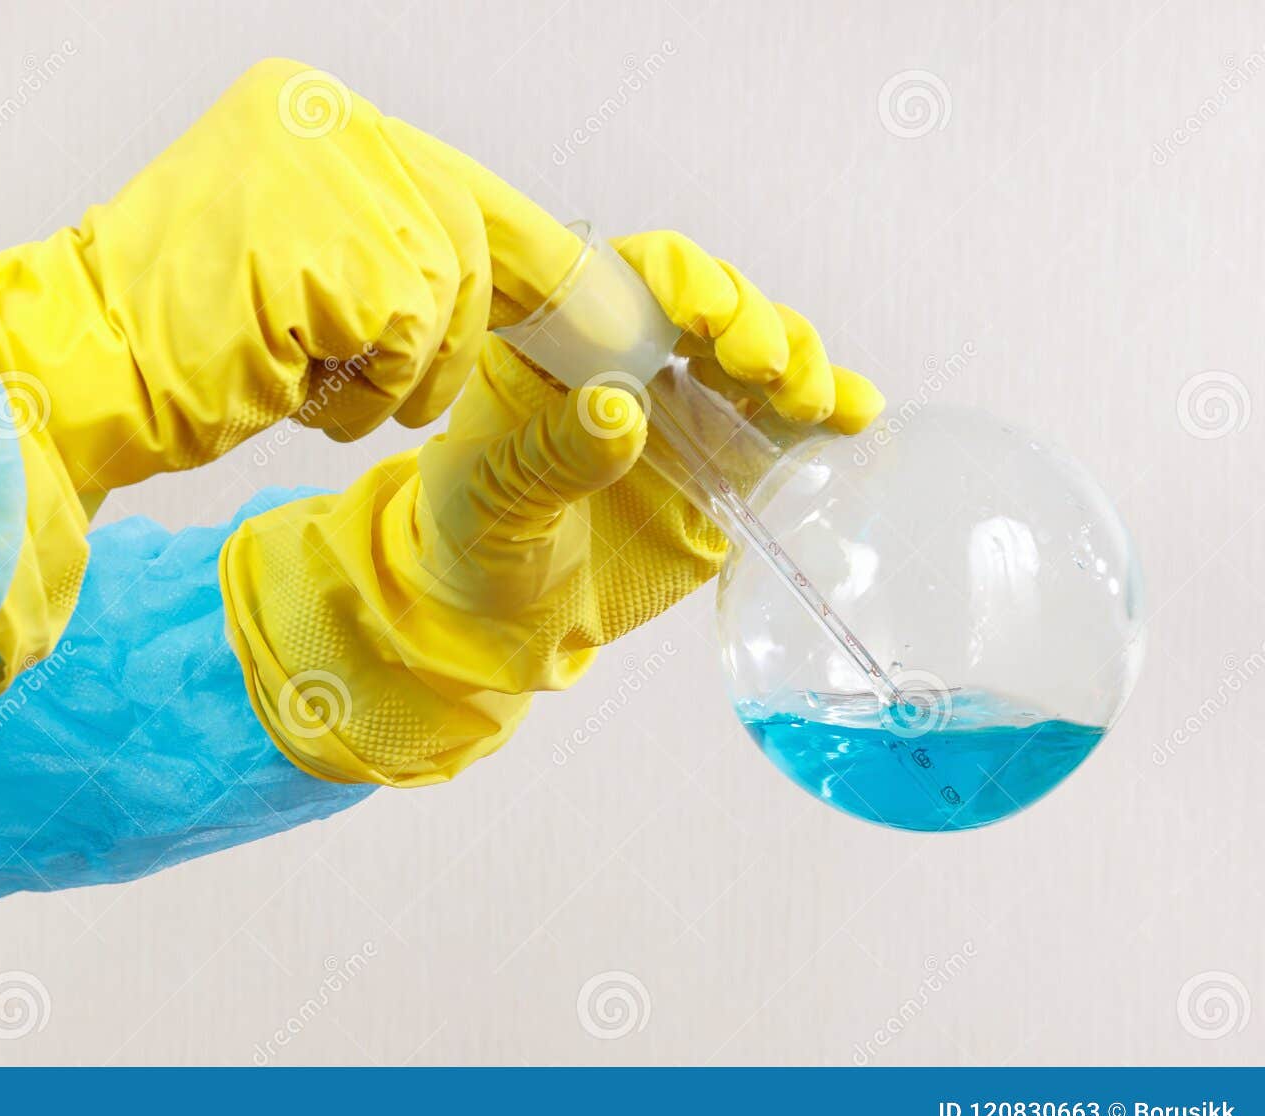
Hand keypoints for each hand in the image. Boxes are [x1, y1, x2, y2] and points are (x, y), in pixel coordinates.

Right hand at [0, 57, 581, 494]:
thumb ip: (371, 234)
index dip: (518, 247)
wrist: (83, 369)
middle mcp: (324, 120)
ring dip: (394, 374)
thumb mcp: (284, 253)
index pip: (447, 176)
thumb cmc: (170, 335)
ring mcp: (330, 174)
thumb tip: (476, 264)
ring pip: (438, 293)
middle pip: (459, 232)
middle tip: (414, 398)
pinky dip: (367, 390)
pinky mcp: (334, 246)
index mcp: (309, 111)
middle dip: (458, 332)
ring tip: (316, 388)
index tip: (575, 293)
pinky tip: (299, 388)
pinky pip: (408, 338)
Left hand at [221, 232, 881, 785]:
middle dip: (749, 321)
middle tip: (761, 367)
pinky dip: (824, 414)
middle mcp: (629, 359)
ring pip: (757, 354)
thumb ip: (550, 456)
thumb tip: (620, 409)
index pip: (626, 275)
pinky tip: (855, 416)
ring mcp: (683, 410)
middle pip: (709, 305)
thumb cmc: (473, 545)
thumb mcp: (492, 502)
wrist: (498, 626)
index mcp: (559, 344)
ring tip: (811, 400)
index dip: (676, 278)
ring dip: (796, 361)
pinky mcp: (722, 466)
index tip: (703, 316)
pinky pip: (780, 427)